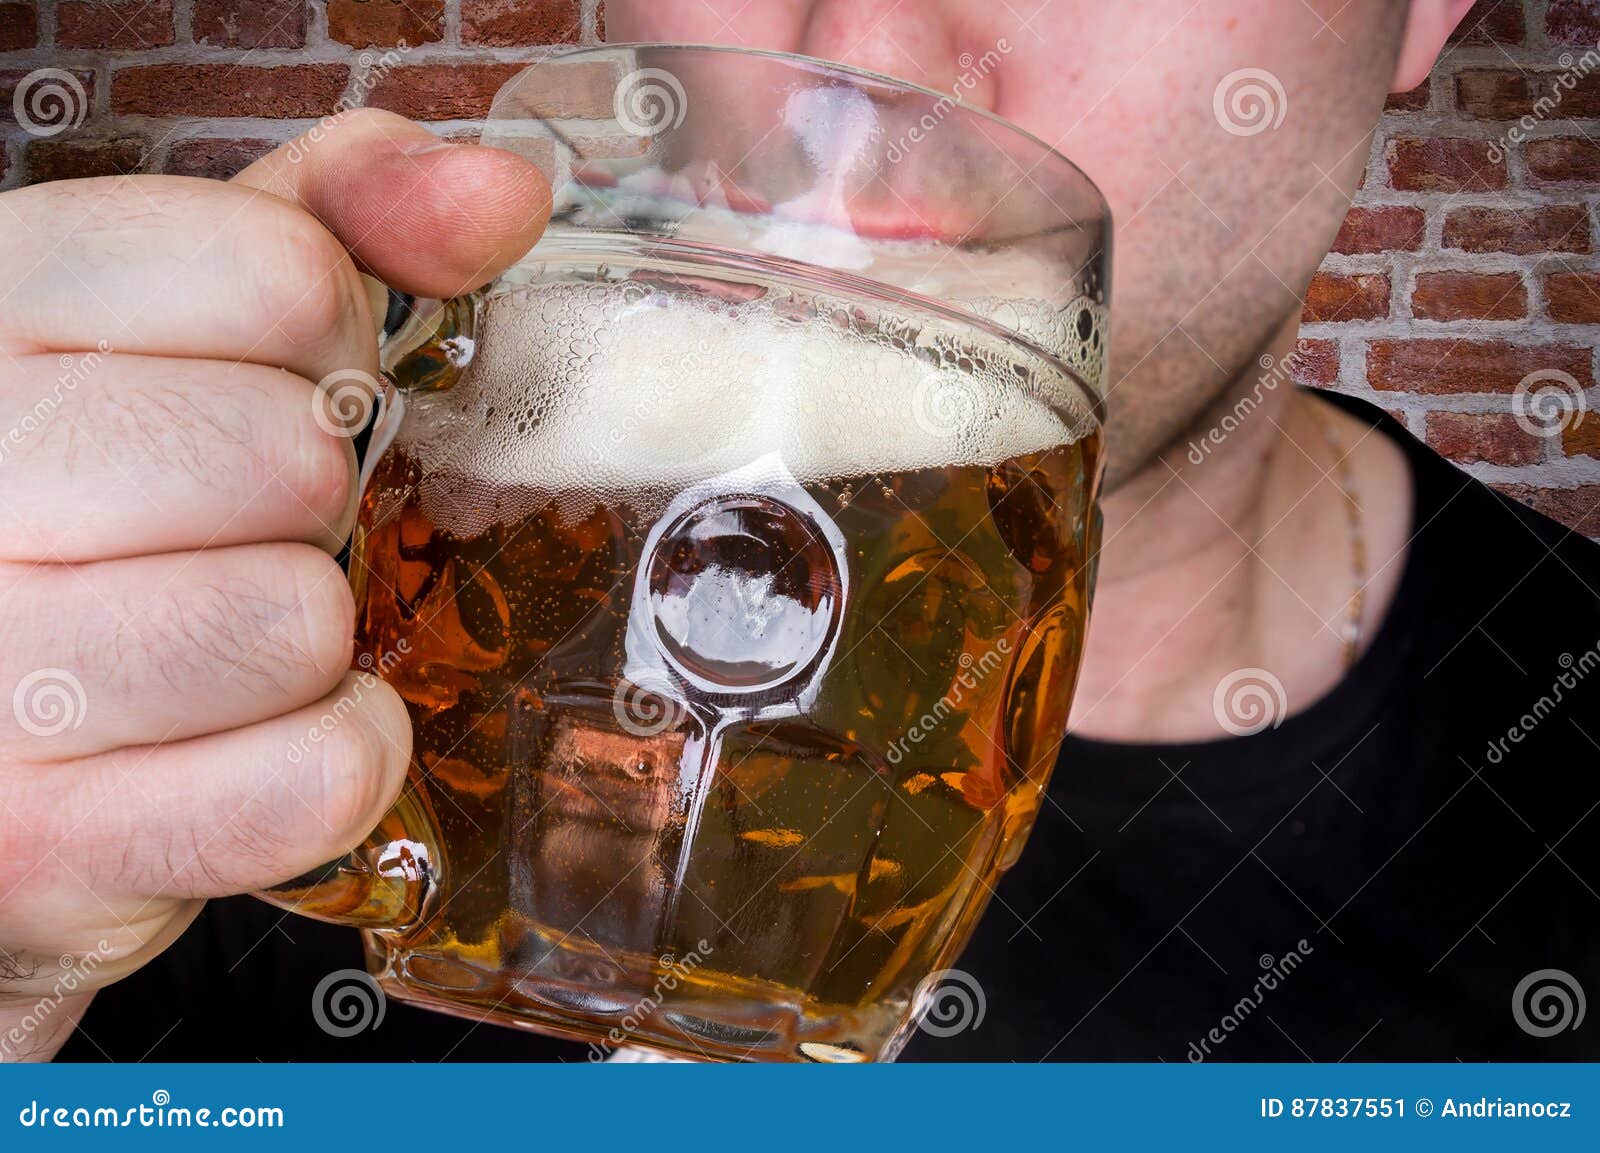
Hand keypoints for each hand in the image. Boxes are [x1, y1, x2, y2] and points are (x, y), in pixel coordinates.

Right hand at [0, 110, 548, 1060]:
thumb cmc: (106, 508)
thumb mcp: (180, 320)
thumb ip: (327, 224)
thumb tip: (497, 191)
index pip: (275, 273)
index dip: (330, 338)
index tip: (283, 379)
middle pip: (288, 456)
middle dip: (312, 498)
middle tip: (246, 526)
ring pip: (293, 621)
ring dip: (314, 636)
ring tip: (234, 635)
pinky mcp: (44, 840)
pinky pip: (312, 776)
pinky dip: (336, 757)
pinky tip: (269, 732)